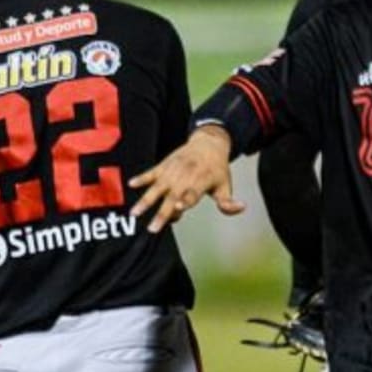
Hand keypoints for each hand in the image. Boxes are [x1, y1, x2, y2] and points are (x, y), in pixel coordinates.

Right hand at [128, 126, 244, 232]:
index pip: (192, 194)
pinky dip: (141, 178)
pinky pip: (150, 172)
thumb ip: (228, 202)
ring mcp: (172, 171)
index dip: (186, 201)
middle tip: (152, 228)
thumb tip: (241, 208)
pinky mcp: (164, 165)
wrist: (208, 143)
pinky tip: (130, 184)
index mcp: (201, 182)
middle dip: (162, 212)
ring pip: (157, 188)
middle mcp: (185, 177)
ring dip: (145, 200)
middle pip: (172, 197)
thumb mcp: (226, 185)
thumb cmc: (217, 169)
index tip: (179, 209)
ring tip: (134, 213)